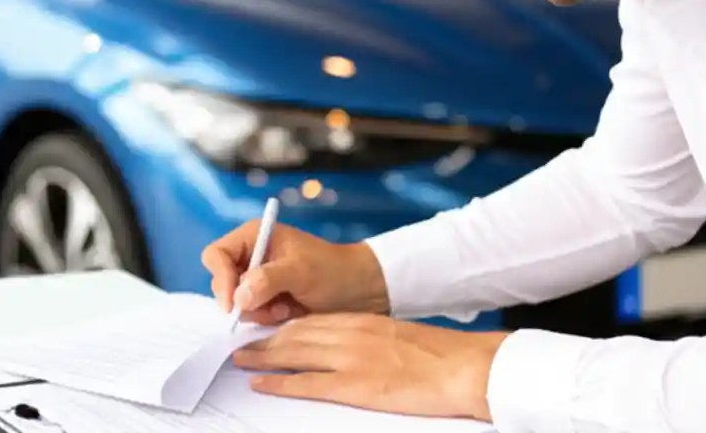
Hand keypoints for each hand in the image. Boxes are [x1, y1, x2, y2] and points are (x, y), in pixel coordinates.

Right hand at [201, 221, 388, 324]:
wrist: (362, 290)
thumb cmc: (333, 271)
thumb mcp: (300, 271)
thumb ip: (267, 280)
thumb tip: (238, 297)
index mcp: (255, 236)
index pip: (216, 255)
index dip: (220, 279)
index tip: (233, 304)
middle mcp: (252, 256)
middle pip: (222, 282)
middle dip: (243, 300)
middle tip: (269, 308)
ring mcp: (258, 280)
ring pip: (236, 303)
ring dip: (259, 312)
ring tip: (287, 308)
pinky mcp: (267, 300)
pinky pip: (252, 315)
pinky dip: (268, 318)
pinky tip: (290, 312)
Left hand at [232, 314, 509, 421]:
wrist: (464, 367)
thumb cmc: (440, 356)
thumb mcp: (400, 337)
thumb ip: (373, 338)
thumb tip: (359, 349)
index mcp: (363, 322)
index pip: (313, 319)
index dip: (286, 325)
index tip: (268, 329)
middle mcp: (351, 334)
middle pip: (297, 333)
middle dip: (267, 340)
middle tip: (243, 344)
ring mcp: (351, 359)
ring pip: (294, 353)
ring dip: (264, 356)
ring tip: (242, 359)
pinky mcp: (355, 385)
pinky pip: (306, 382)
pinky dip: (280, 381)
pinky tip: (261, 382)